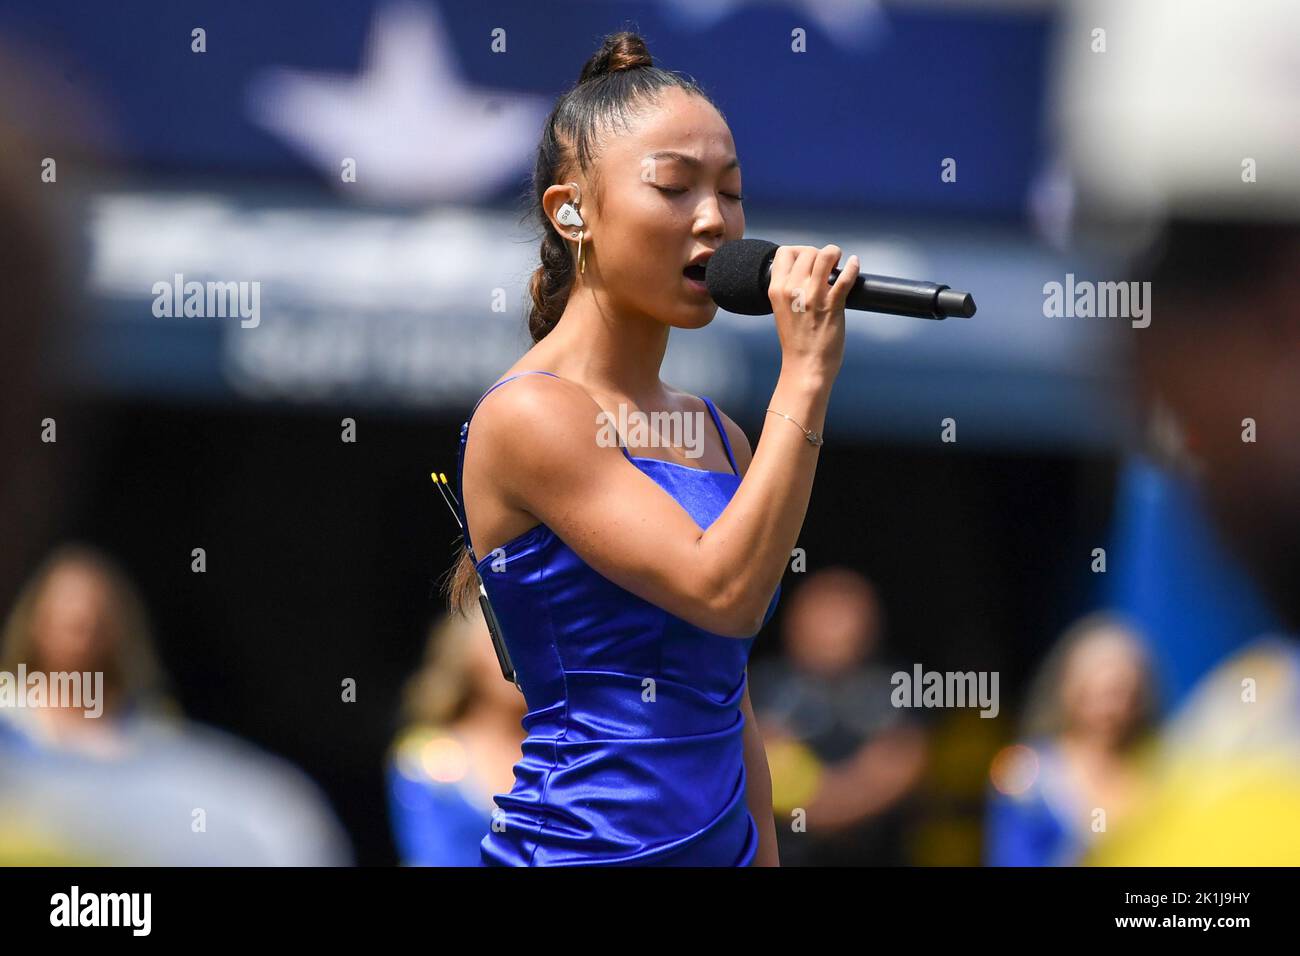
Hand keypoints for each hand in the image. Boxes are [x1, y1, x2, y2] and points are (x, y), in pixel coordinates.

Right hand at [768, 243, 857, 382]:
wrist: (806, 366)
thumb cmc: (797, 342)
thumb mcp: (781, 310)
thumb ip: (789, 290)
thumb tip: (807, 271)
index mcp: (776, 290)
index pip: (783, 252)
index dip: (798, 251)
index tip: (808, 260)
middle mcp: (792, 289)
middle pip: (807, 251)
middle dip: (820, 254)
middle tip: (827, 265)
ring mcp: (813, 296)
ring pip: (825, 256)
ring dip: (835, 254)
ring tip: (839, 262)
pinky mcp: (833, 304)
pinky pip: (846, 276)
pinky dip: (853, 267)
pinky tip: (854, 264)